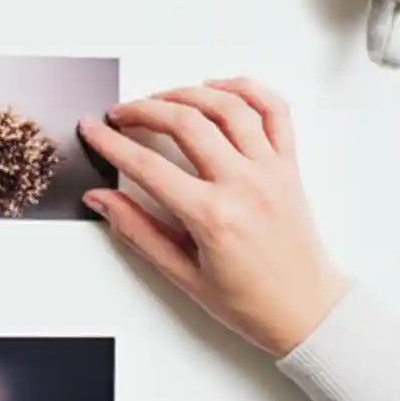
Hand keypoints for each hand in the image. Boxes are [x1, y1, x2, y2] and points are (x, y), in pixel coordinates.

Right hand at [77, 78, 347, 357]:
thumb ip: (137, 231)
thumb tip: (101, 200)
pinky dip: (247, 89)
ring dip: (187, 94)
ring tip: (161, 99)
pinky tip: (218, 89)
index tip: (93, 130)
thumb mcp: (182, 275)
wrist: (306, 311)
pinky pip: (274, 111)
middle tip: (120, 114)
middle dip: (144, 110)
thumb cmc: (250, 301)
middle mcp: (244, 186)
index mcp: (213, 217)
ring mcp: (270, 171)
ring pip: (227, 107)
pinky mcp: (289, 165)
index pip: (148, 166)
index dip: (111, 143)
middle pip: (186, 123)